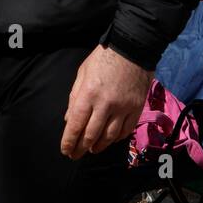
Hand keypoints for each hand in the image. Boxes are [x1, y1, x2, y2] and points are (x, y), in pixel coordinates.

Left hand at [60, 44, 152, 159]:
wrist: (133, 47)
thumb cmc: (104, 57)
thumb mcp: (82, 73)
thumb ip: (75, 97)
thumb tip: (69, 120)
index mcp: (89, 94)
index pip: (76, 125)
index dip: (69, 142)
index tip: (66, 150)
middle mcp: (106, 104)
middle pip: (92, 135)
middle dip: (81, 148)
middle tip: (76, 155)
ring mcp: (123, 107)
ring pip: (109, 136)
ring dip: (99, 146)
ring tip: (93, 149)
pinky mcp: (137, 107)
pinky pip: (126, 130)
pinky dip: (116, 138)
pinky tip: (110, 139)